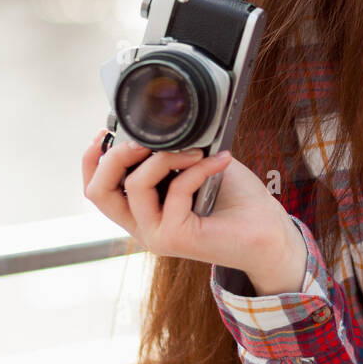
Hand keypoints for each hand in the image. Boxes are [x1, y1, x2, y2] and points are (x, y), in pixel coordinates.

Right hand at [81, 129, 300, 279]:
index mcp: (142, 210)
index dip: (92, 159)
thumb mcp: (196, 166)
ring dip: (164, 157)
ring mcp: (157, 235)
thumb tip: (157, 125)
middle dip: (114, 155)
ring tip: (195, 150)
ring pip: (135, 186)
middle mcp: (143, 226)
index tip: (105, 131)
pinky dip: (197, 168)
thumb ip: (171, 151)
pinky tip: (220, 160)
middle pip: (98, 191)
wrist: (269, 234)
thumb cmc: (237, 200)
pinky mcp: (175, 238)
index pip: (97, 189)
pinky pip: (175, 191)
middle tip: (143, 139)